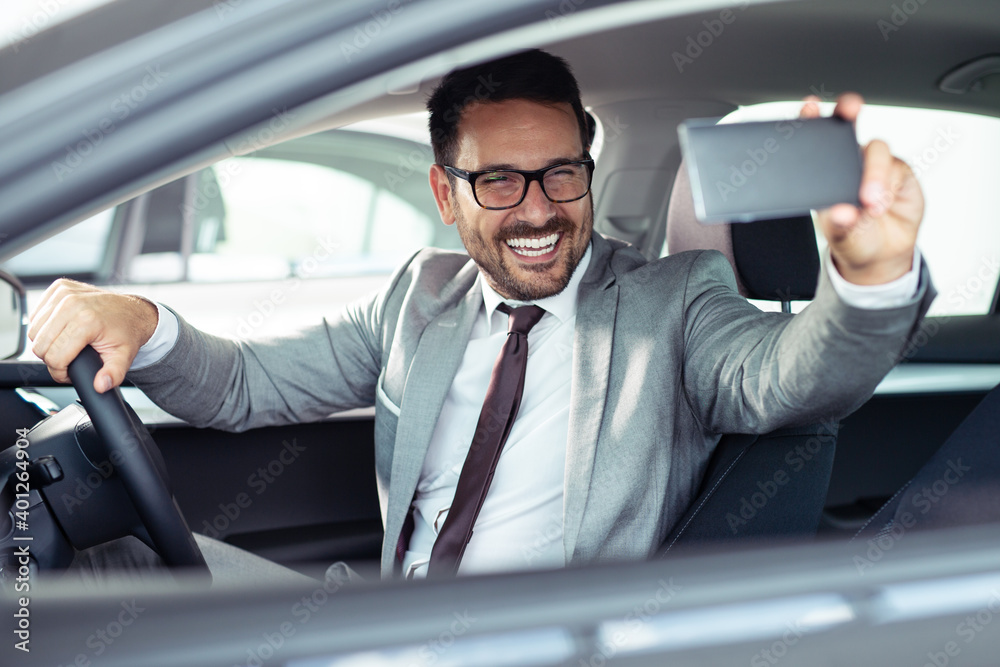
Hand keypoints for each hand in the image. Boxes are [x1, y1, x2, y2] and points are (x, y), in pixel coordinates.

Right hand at [28, 279, 158, 392]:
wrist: (133, 310)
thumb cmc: (127, 331)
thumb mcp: (124, 356)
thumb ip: (113, 374)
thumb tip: (100, 385)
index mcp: (86, 321)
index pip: (54, 356)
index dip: (60, 371)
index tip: (70, 372)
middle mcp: (72, 303)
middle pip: (40, 345)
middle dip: (52, 358)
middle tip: (69, 358)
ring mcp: (64, 293)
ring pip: (34, 331)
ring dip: (46, 342)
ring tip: (66, 344)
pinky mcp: (58, 287)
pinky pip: (36, 315)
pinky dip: (44, 326)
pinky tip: (61, 329)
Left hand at [803, 93, 923, 284]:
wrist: (882, 253)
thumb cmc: (853, 237)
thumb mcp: (839, 234)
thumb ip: (839, 223)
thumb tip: (843, 213)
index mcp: (824, 172)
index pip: (816, 141)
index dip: (812, 119)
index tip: (809, 106)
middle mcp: (849, 162)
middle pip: (848, 126)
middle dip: (848, 111)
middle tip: (850, 108)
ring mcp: (874, 165)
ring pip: (876, 150)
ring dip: (873, 174)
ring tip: (869, 204)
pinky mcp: (899, 172)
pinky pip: (896, 168)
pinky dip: (888, 185)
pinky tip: (881, 205)